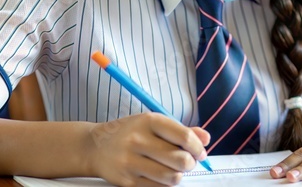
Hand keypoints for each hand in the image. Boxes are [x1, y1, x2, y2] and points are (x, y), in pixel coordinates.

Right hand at [86, 113, 209, 186]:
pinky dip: (165, 184)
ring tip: (173, 170)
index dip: (198, 147)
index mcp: (147, 121)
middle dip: (191, 163)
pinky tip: (160, 176)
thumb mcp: (152, 123)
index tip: (200, 152)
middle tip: (187, 162)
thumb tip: (206, 138)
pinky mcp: (126, 181)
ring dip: (178, 175)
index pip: (184, 137)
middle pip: (180, 160)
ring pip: (172, 177)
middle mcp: (138, 140)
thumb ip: (180, 130)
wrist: (95, 147)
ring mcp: (130, 162)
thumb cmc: (130, 133)